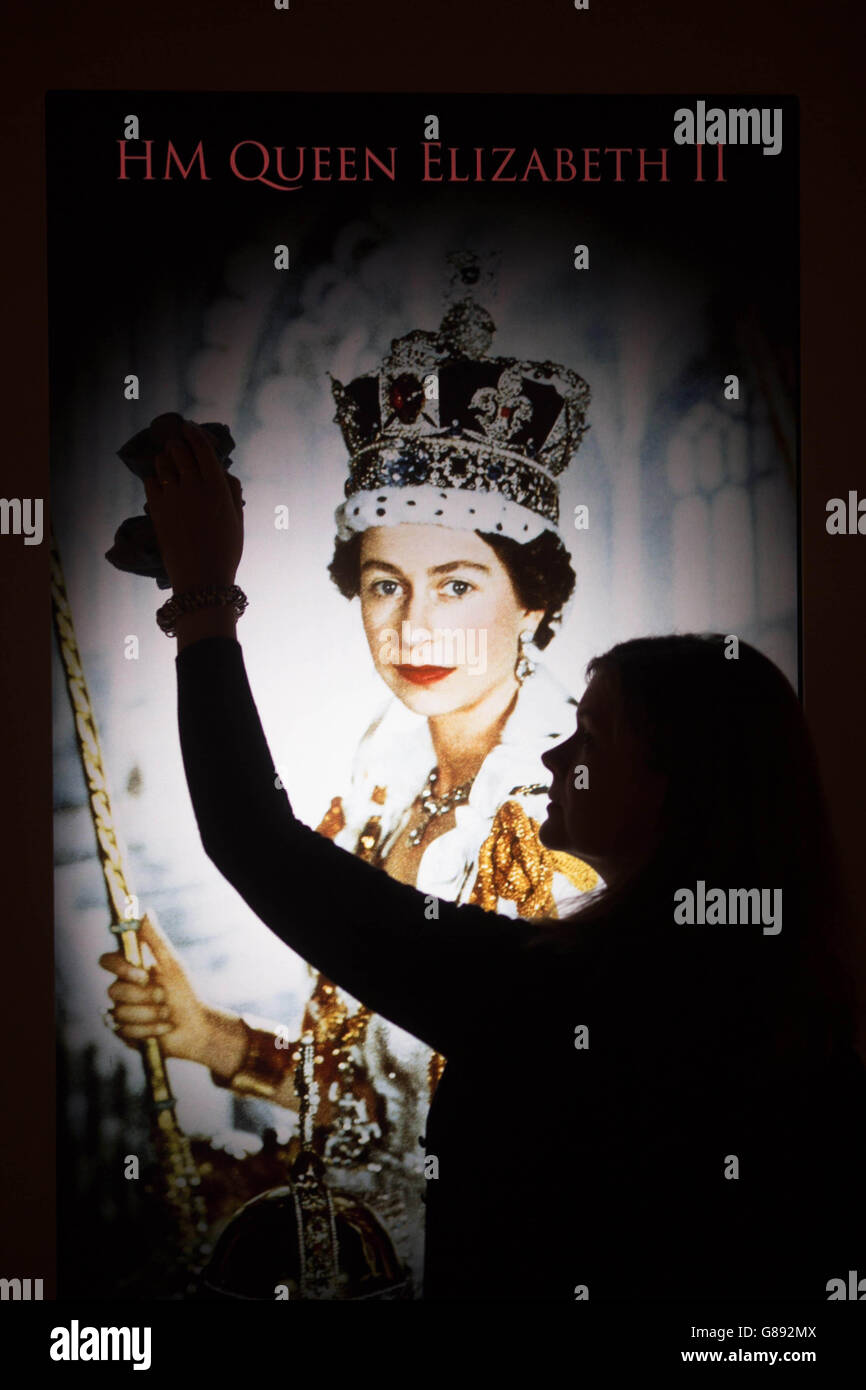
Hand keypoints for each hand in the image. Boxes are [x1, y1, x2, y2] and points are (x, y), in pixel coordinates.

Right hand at [99, 908, 214, 1063]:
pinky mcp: (124, 1033)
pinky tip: (165, 1028)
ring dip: (150, 1014)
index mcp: (130, 969)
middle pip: (113, 990)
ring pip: (119, 1013)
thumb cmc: (186, 991)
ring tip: (168, 1013)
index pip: (106, 961)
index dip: (120, 968)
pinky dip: (150, 1029)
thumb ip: (156, 940)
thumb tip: (145, 912)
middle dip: (143, 996)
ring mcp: (120, 1012)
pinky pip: (125, 1032)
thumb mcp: (173, 964)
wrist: (197, 1025)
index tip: (144, 975)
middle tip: (164, 996)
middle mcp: (121, 989)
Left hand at [143, 419, 243, 593]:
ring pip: (162, 463)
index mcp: (217, 488)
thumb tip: (222, 471)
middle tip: (177, 445)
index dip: (194, 434)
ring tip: (167, 462)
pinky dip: (155, 478)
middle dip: (178, 444)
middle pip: (180, 451)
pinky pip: (151, 482)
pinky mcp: (156, 510)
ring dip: (165, 459)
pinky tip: (160, 483)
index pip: (202, 449)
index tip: (189, 428)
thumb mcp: (238, 520)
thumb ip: (232, 491)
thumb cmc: (226, 550)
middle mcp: (193, 487)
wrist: (202, 579)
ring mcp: (172, 498)